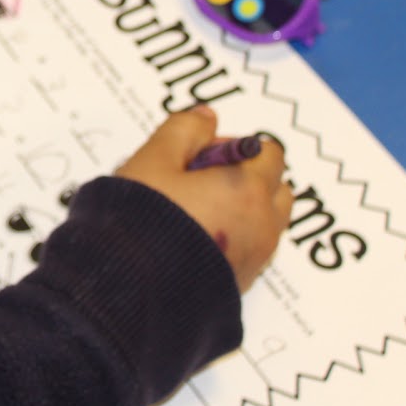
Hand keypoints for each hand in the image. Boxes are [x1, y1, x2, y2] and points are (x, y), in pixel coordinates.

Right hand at [115, 107, 291, 292]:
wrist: (130, 288)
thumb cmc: (142, 221)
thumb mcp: (153, 160)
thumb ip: (183, 130)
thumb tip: (207, 117)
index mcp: (247, 188)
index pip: (268, 153)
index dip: (233, 147)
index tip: (197, 157)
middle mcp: (261, 224)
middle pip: (275, 189)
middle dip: (246, 180)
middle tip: (198, 183)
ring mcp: (255, 259)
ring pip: (265, 222)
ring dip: (242, 211)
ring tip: (195, 213)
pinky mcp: (241, 285)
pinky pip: (251, 252)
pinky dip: (234, 240)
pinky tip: (192, 240)